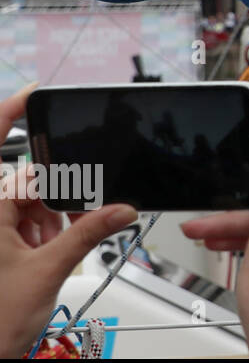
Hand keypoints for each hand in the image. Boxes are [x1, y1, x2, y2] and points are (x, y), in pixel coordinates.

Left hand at [0, 86, 136, 357]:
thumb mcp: (48, 270)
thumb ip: (89, 232)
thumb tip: (122, 207)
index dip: (11, 112)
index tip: (35, 93)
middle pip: (20, 178)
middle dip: (52, 191)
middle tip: (72, 214)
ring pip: (20, 201)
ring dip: (46, 215)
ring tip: (57, 243)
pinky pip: (15, 221)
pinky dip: (38, 229)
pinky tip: (48, 248)